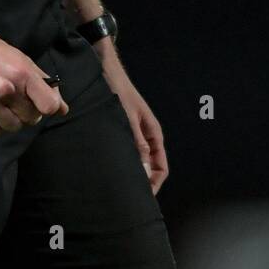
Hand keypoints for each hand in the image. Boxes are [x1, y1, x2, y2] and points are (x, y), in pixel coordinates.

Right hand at [0, 28, 68, 136]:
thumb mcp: (19, 59)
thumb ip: (42, 83)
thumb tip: (62, 109)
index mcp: (21, 72)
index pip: (49, 105)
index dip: (46, 108)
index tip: (38, 104)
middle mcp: (5, 88)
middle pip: (30, 119)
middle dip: (25, 112)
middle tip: (13, 100)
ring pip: (11, 127)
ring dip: (8, 119)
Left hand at [104, 66, 168, 193]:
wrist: (107, 71)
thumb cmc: (119, 90)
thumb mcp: (127, 117)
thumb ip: (136, 140)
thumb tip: (144, 167)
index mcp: (153, 133)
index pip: (161, 166)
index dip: (155, 183)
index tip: (144, 196)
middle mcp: (146, 136)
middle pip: (151, 167)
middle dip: (144, 182)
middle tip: (131, 197)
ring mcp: (135, 134)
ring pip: (139, 161)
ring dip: (134, 173)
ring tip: (121, 187)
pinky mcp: (123, 131)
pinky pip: (128, 152)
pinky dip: (125, 163)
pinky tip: (113, 169)